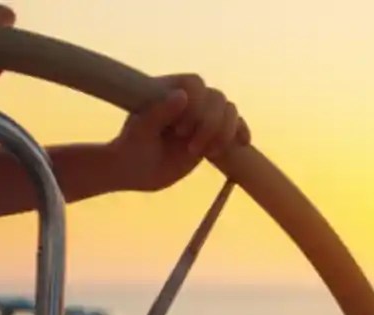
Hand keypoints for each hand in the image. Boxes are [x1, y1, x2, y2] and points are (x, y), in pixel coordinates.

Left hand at [108, 74, 251, 191]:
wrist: (135, 172)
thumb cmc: (131, 149)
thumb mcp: (140, 133)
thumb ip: (158, 113)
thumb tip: (182, 95)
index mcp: (168, 90)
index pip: (195, 84)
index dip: (195, 105)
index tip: (180, 130)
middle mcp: (188, 100)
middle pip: (216, 98)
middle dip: (210, 124)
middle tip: (191, 148)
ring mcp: (202, 116)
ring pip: (229, 110)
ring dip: (224, 132)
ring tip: (208, 152)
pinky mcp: (212, 134)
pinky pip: (235, 126)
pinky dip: (241, 132)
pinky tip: (242, 144)